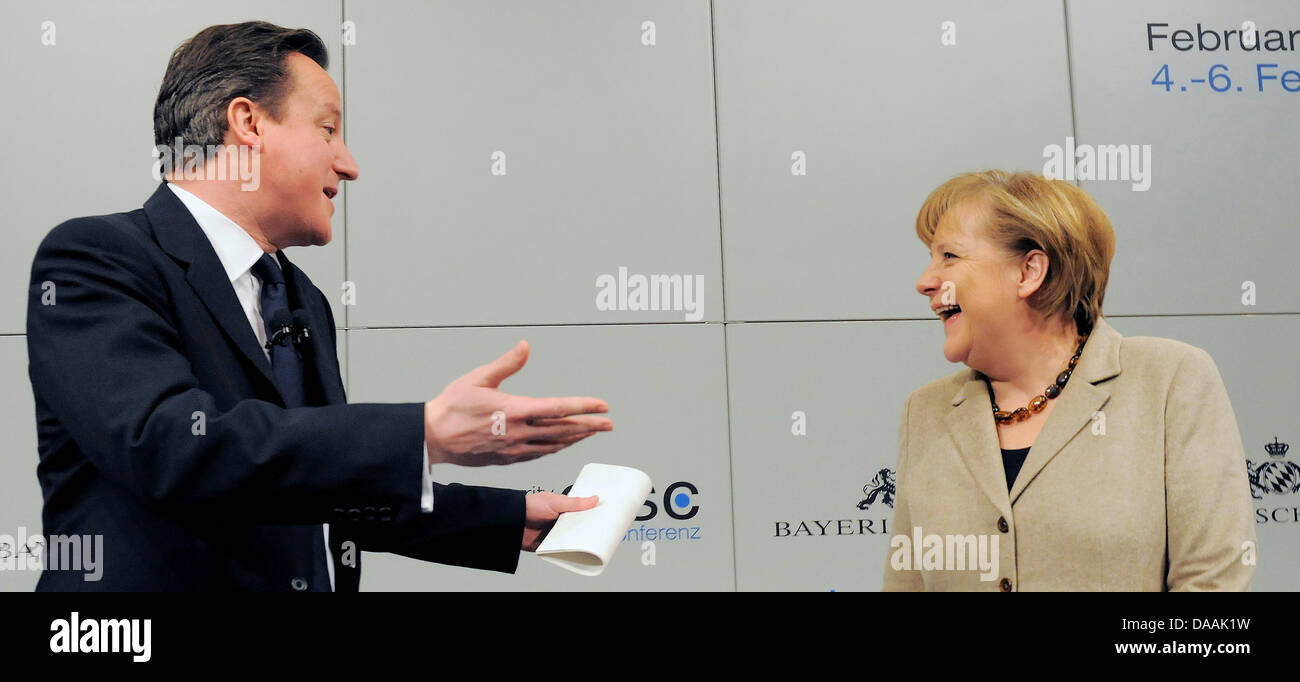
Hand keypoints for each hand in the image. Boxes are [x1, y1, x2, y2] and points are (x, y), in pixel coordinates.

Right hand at [424, 340, 612, 466]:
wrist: (432, 438)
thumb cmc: (452, 407)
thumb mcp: (479, 378)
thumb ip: (507, 363)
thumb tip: (525, 347)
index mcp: (514, 410)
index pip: (558, 408)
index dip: (584, 406)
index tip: (602, 405)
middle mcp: (518, 432)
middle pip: (563, 429)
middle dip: (589, 426)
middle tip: (608, 423)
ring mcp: (514, 448)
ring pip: (554, 444)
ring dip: (576, 438)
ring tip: (592, 432)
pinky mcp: (507, 459)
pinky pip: (540, 454)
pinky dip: (557, 448)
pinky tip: (564, 444)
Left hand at [522, 492, 597, 550]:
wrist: (512, 522)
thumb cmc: (530, 507)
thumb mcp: (554, 502)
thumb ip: (575, 503)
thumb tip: (594, 499)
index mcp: (563, 508)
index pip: (581, 512)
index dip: (591, 514)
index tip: (604, 516)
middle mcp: (560, 521)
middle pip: (579, 526)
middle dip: (587, 529)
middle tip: (602, 531)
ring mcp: (555, 534)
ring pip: (572, 539)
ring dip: (578, 541)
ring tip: (592, 543)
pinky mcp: (550, 546)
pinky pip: (562, 550)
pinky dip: (568, 551)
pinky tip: (577, 552)